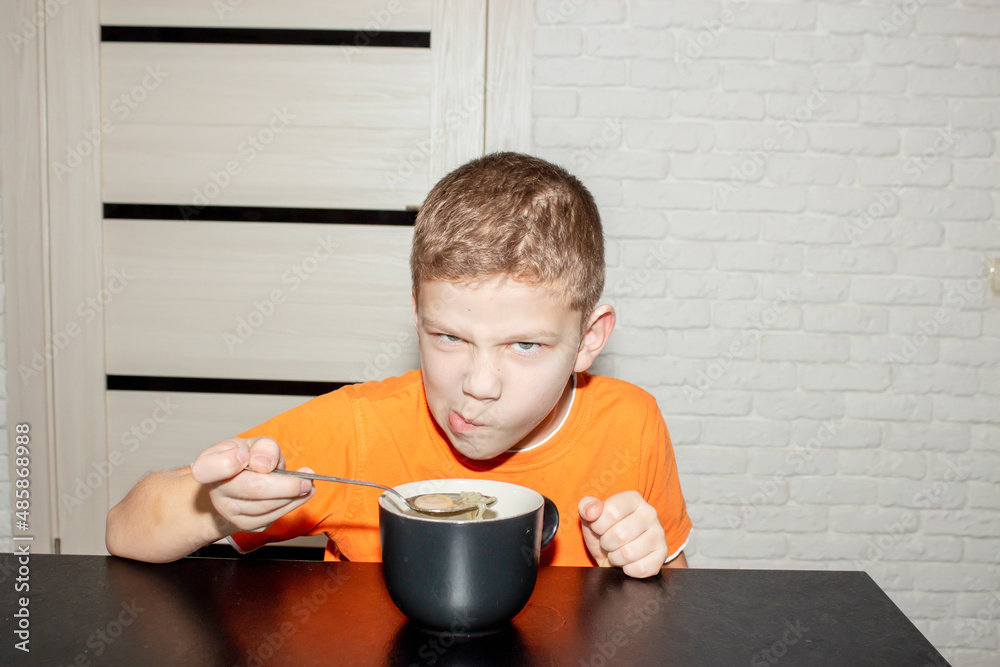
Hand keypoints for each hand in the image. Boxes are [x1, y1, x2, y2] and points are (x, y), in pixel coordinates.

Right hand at [190, 437, 314, 533]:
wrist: (236, 484)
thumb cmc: (243, 460)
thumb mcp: (251, 444)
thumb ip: (262, 447)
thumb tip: (265, 464)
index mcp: (208, 466)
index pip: (208, 469)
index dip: (227, 463)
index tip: (243, 456)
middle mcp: (215, 492)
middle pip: (253, 489)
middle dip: (286, 484)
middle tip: (306, 478)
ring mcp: (229, 512)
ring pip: (267, 506)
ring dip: (293, 496)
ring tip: (307, 483)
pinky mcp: (245, 525)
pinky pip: (272, 517)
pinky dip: (291, 505)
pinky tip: (300, 494)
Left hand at [578, 491, 668, 577]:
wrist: (615, 551)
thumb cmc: (604, 530)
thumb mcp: (590, 516)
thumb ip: (586, 507)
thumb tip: (591, 511)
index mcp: (633, 498)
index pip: (611, 512)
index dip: (598, 525)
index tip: (599, 527)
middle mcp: (650, 513)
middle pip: (620, 534)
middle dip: (606, 543)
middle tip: (608, 542)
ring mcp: (659, 534)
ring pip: (629, 553)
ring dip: (615, 557)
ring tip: (617, 550)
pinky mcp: (662, 555)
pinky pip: (639, 569)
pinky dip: (627, 569)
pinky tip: (628, 561)